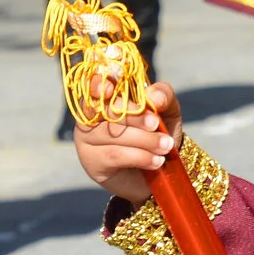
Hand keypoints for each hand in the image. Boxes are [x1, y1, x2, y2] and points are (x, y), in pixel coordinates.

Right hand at [74, 80, 183, 208]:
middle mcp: (90, 117)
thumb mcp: (166, 111)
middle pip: (106, 110)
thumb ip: (163, 96)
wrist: (160, 169)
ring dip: (143, 140)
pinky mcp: (93, 163)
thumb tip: (154, 96)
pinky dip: (139, 157)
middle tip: (156, 124)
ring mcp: (87, 140)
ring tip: (165, 147)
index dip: (97, 85)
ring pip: (111, 134)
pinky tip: (156, 161)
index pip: (92, 85)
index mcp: (105, 97)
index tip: (110, 89)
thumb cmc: (158, 133)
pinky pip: (114, 155)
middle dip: (134, 117)